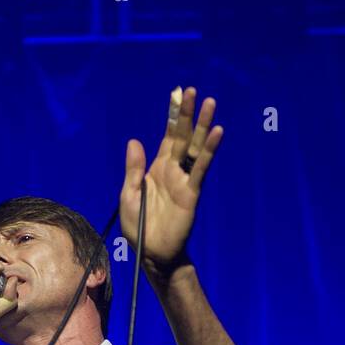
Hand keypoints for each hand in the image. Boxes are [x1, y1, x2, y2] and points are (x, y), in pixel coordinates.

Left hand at [119, 86, 222, 274]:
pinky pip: (200, 169)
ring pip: (195, 148)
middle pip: (183, 136)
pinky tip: (216, 133)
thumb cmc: (139, 227)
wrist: (152, 253)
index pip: (168, 136)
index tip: (178, 94)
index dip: (173, 116)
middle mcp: (173, 170)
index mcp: (156, 168)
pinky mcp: (191, 193)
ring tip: (210, 104)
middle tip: (194, 91)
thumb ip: (133, 169)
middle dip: (188, 114)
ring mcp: (184, 180)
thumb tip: (134, 141)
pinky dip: (208, 151)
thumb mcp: (129, 195)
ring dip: (202, 126)